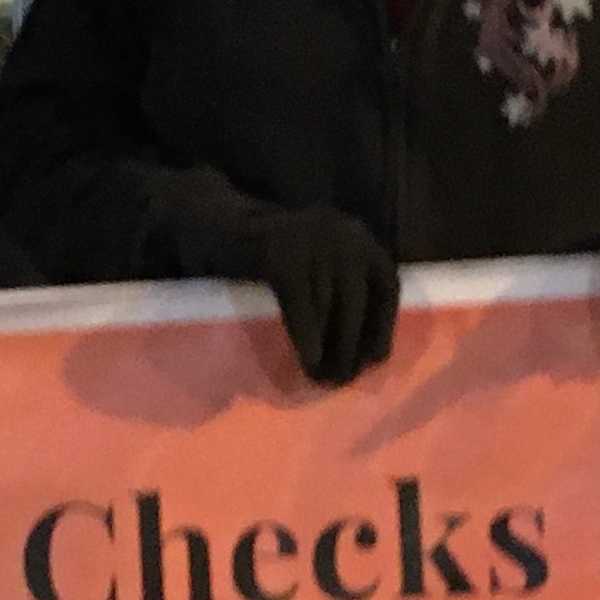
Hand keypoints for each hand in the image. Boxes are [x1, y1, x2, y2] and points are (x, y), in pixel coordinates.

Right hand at [203, 205, 397, 385]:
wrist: (214, 220)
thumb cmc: (269, 253)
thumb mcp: (318, 264)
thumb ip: (340, 292)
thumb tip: (361, 352)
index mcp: (357, 236)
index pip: (385, 285)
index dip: (383, 326)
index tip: (375, 360)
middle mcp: (341, 232)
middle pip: (356, 299)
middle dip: (351, 345)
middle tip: (340, 380)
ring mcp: (310, 238)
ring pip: (328, 304)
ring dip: (327, 347)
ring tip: (320, 376)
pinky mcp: (279, 251)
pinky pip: (299, 302)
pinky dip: (305, 333)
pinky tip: (307, 358)